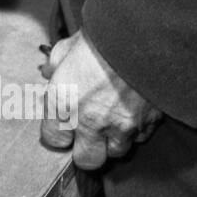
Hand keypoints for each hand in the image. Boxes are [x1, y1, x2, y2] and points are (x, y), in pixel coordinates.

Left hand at [39, 30, 163, 170]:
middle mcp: (90, 121)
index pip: (53, 139)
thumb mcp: (67, 45)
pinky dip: (137, 131)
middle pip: (86, 160)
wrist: (143, 36)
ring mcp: (121, 126)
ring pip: (116, 152)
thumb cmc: (101, 38)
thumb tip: (48, 71)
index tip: (63, 125)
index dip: (58, 133)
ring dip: (113, 141)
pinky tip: (134, 113)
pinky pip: (140, 138)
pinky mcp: (148, 124)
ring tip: (113, 122)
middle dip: (86, 150)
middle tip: (88, 134)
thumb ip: (55, 63)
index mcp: (63, 102)